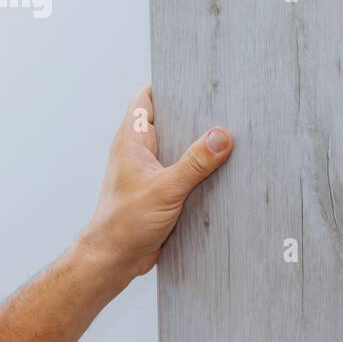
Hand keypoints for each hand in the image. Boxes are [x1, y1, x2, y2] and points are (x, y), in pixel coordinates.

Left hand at [78, 84, 232, 283]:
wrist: (113, 260)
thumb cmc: (124, 223)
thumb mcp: (166, 188)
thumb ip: (195, 162)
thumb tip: (222, 136)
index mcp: (132, 141)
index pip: (147, 99)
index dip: (169, 87)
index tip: (197, 81)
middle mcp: (140, 152)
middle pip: (170, 122)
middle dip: (194, 118)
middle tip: (224, 110)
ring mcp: (150, 172)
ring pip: (179, 150)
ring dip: (199, 149)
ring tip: (229, 139)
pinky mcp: (161, 192)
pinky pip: (184, 173)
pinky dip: (200, 172)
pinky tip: (221, 173)